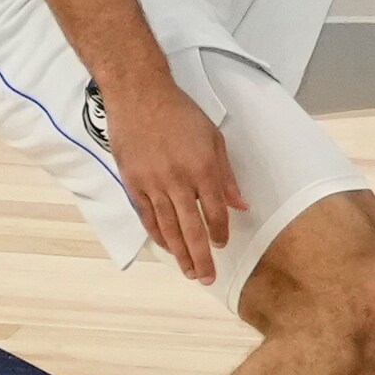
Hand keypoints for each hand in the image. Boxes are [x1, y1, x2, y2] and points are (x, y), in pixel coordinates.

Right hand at [99, 63, 246, 284]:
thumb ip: (227, 176)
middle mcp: (177, 181)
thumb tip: (241, 205)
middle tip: (207, 278)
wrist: (140, 96)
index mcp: (202, 169)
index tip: (222, 245)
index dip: (220, 232)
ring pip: (168, 228)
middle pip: (191, 228)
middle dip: (201, 257)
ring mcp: (152, 184)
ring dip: (180, 253)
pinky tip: (167, 248)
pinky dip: (158, 235)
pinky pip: (147, 217)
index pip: (214, 212)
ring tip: (189, 272)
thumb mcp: (214, 139)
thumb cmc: (181, 114)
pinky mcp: (133, 184)